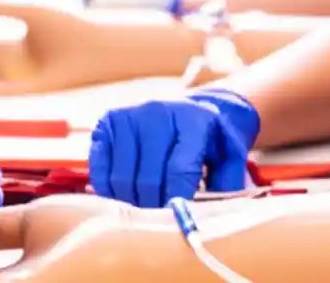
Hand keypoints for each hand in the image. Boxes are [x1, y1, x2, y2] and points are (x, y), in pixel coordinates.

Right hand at [90, 89, 258, 206]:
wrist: (188, 109)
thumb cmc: (209, 140)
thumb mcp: (230, 155)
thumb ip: (228, 183)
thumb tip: (212, 216)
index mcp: (192, 120)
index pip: (179, 170)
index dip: (177, 200)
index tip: (176, 220)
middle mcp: (157, 113)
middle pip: (148, 178)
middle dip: (154, 207)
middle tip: (160, 219)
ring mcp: (128, 116)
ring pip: (121, 177)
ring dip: (132, 201)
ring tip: (145, 206)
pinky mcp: (107, 123)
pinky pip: (99, 168)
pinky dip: (108, 188)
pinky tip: (124, 192)